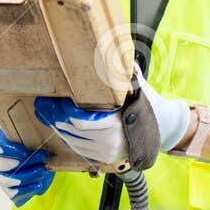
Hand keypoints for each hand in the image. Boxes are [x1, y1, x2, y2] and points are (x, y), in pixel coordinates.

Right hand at [0, 129, 52, 204]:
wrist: (32, 155)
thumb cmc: (29, 140)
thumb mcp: (28, 131)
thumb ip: (32, 124)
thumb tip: (48, 114)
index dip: (9, 150)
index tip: (25, 151)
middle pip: (3, 166)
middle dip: (25, 163)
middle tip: (43, 158)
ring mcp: (0, 176)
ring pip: (7, 181)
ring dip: (27, 177)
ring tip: (42, 171)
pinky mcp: (8, 188)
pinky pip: (13, 193)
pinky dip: (26, 191)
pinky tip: (38, 185)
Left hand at [34, 71, 191, 164]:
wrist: (163, 128)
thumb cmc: (148, 105)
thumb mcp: (138, 87)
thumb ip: (125, 72)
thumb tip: (114, 50)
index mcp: (116, 124)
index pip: (80, 121)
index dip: (65, 111)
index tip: (57, 101)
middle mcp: (111, 142)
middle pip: (73, 131)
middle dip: (57, 119)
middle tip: (46, 107)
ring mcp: (108, 152)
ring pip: (74, 142)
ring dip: (60, 129)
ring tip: (50, 115)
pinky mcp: (105, 158)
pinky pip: (80, 149)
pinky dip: (69, 139)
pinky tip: (63, 127)